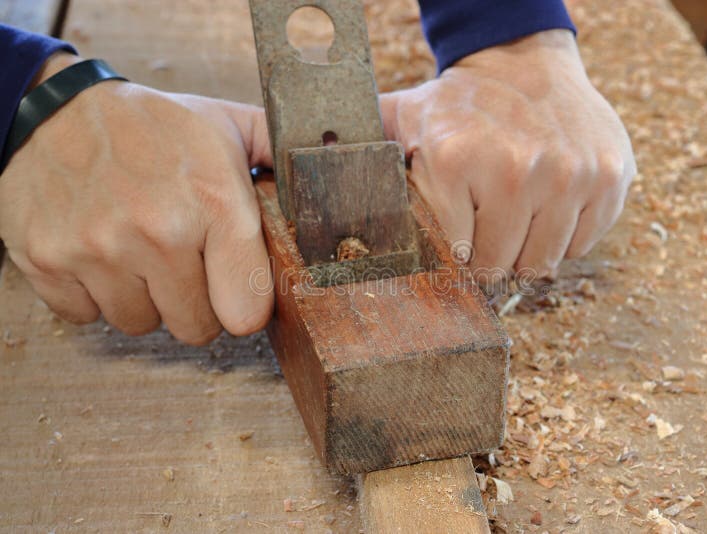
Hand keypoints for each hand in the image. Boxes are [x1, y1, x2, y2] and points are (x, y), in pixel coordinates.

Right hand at [0, 53, 273, 343]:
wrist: (57, 108)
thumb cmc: (156, 127)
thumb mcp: (229, 129)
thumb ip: (284, 156)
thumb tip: (353, 155)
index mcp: (214, 201)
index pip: (247, 313)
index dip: (244, 304)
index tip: (234, 285)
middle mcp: (157, 229)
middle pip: (196, 328)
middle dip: (195, 301)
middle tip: (183, 258)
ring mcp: (97, 248)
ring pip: (140, 324)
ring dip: (145, 298)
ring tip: (140, 249)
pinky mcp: (47, 261)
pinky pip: (86, 316)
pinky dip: (96, 294)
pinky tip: (102, 253)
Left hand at [381, 30, 635, 285]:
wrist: (525, 62)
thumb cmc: (459, 106)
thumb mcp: (404, 121)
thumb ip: (363, 154)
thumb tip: (303, 171)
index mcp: (457, 162)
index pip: (458, 258)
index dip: (456, 256)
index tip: (457, 241)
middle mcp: (518, 170)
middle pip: (501, 267)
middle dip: (490, 258)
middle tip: (486, 233)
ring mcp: (571, 175)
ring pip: (545, 263)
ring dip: (527, 251)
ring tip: (515, 219)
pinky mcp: (610, 178)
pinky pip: (582, 245)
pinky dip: (564, 236)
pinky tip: (548, 206)